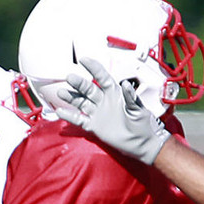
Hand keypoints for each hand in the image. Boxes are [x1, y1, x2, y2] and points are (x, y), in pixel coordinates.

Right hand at [55, 58, 172, 164]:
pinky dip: (70, 116)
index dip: (93, 68)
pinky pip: (80, 119)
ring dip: (71, 97)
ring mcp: (98, 113)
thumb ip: (131, 97)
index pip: (102, 77)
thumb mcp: (138, 109)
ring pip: (81, 102)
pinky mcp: (94, 126)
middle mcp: (104, 101)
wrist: (142, 144)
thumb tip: (126, 84)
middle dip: (79, 83)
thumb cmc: (143, 124)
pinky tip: (60, 111)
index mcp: (115, 93)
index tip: (83, 60)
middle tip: (70, 77)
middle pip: (88, 88)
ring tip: (61, 92)